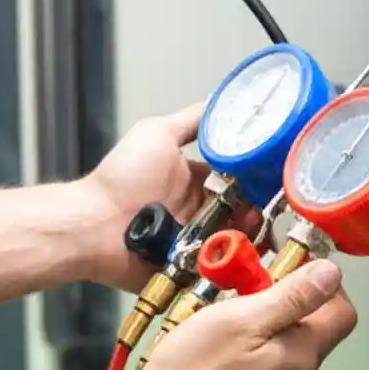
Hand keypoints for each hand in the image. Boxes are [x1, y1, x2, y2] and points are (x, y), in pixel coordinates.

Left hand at [75, 100, 258, 291]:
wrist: (96, 224)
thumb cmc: (121, 178)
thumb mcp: (157, 133)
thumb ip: (191, 120)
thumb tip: (219, 101)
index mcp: (192, 179)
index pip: (237, 179)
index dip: (255, 179)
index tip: (272, 177)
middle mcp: (196, 209)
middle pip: (241, 212)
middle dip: (255, 212)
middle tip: (256, 210)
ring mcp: (194, 240)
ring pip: (235, 241)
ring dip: (246, 235)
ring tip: (245, 228)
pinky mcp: (189, 268)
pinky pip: (220, 268)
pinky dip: (232, 263)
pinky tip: (237, 253)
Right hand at [111, 258, 357, 369]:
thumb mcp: (243, 319)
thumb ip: (292, 297)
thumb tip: (330, 273)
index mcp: (302, 356)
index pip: (342, 311)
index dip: (322, 280)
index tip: (290, 261)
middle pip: (313, 324)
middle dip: (286, 294)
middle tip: (248, 280)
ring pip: (287, 338)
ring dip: (265, 313)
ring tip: (229, 303)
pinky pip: (267, 356)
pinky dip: (251, 336)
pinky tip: (221, 332)